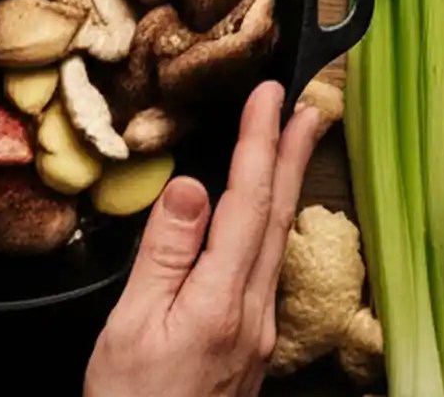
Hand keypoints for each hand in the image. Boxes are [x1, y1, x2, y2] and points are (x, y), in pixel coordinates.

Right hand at [84, 82, 323, 396]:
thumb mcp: (132, 325)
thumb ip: (164, 255)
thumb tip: (192, 188)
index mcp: (222, 302)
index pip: (248, 205)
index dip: (260, 145)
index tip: (270, 97)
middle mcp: (254, 314)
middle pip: (277, 219)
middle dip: (292, 156)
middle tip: (311, 106)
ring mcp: (257, 332)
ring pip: (277, 243)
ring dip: (286, 187)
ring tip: (296, 145)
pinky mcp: (249, 346)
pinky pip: (266, 268)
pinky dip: (270, 224)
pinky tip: (266, 217)